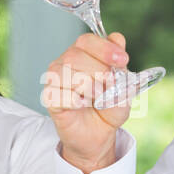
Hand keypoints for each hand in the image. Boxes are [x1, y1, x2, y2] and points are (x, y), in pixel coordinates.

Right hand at [41, 32, 131, 173]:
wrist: (100, 134)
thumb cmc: (109, 108)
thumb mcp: (124, 87)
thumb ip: (120, 64)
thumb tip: (117, 38)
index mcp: (84, 54)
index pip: (87, 41)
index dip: (104, 48)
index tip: (122, 60)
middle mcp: (66, 63)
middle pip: (74, 55)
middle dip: (98, 71)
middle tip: (110, 86)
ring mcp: (55, 81)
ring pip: (64, 73)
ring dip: (87, 86)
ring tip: (98, 98)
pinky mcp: (49, 99)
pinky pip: (57, 95)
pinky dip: (75, 101)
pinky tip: (83, 105)